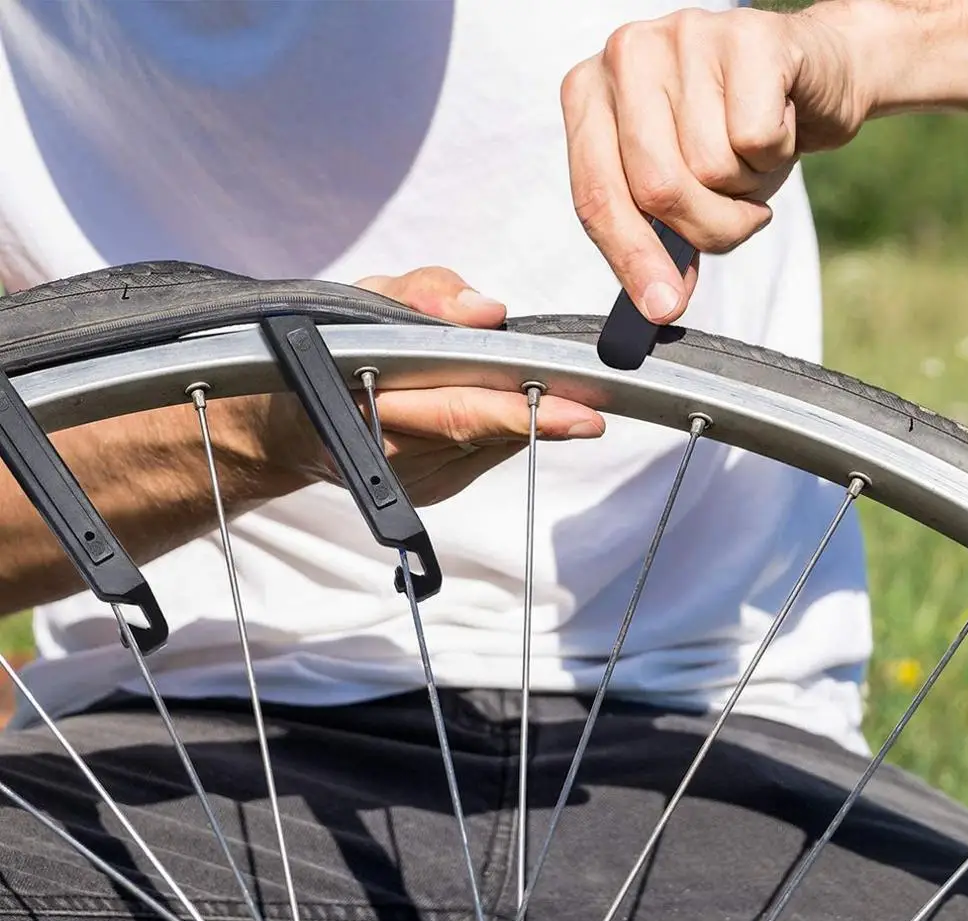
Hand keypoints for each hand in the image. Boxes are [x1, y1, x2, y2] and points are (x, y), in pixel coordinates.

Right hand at [247, 266, 604, 505]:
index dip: (517, 411)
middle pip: (482, 435)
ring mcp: (416, 480)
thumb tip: (489, 312)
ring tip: (567, 394)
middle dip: (544, 420)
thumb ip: (420, 297)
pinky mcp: (433, 489)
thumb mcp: (356, 302)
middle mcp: (395, 455)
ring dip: (529, 421)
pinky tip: (520, 405)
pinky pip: (483, 454)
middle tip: (597, 406)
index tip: (578, 413)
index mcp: (366, 407)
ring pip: (489, 446)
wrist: (283, 425)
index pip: (456, 410)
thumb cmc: (319, 352)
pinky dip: (505, 428)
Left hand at [561, 2, 872, 323]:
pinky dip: (777, 154)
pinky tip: (778, 125)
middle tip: (736, 219)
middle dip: (703, 226)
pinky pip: (757, 138)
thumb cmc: (732, 138)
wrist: (814, 79)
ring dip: (745, 188)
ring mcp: (684, 34)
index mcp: (588, 95)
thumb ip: (657, 240)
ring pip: (709, 168)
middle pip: (654, 188)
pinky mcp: (749, 34)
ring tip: (751, 154)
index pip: (594, 195)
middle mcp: (625, 55)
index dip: (630, 259)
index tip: (661, 306)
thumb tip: (659, 303)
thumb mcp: (681, 191)